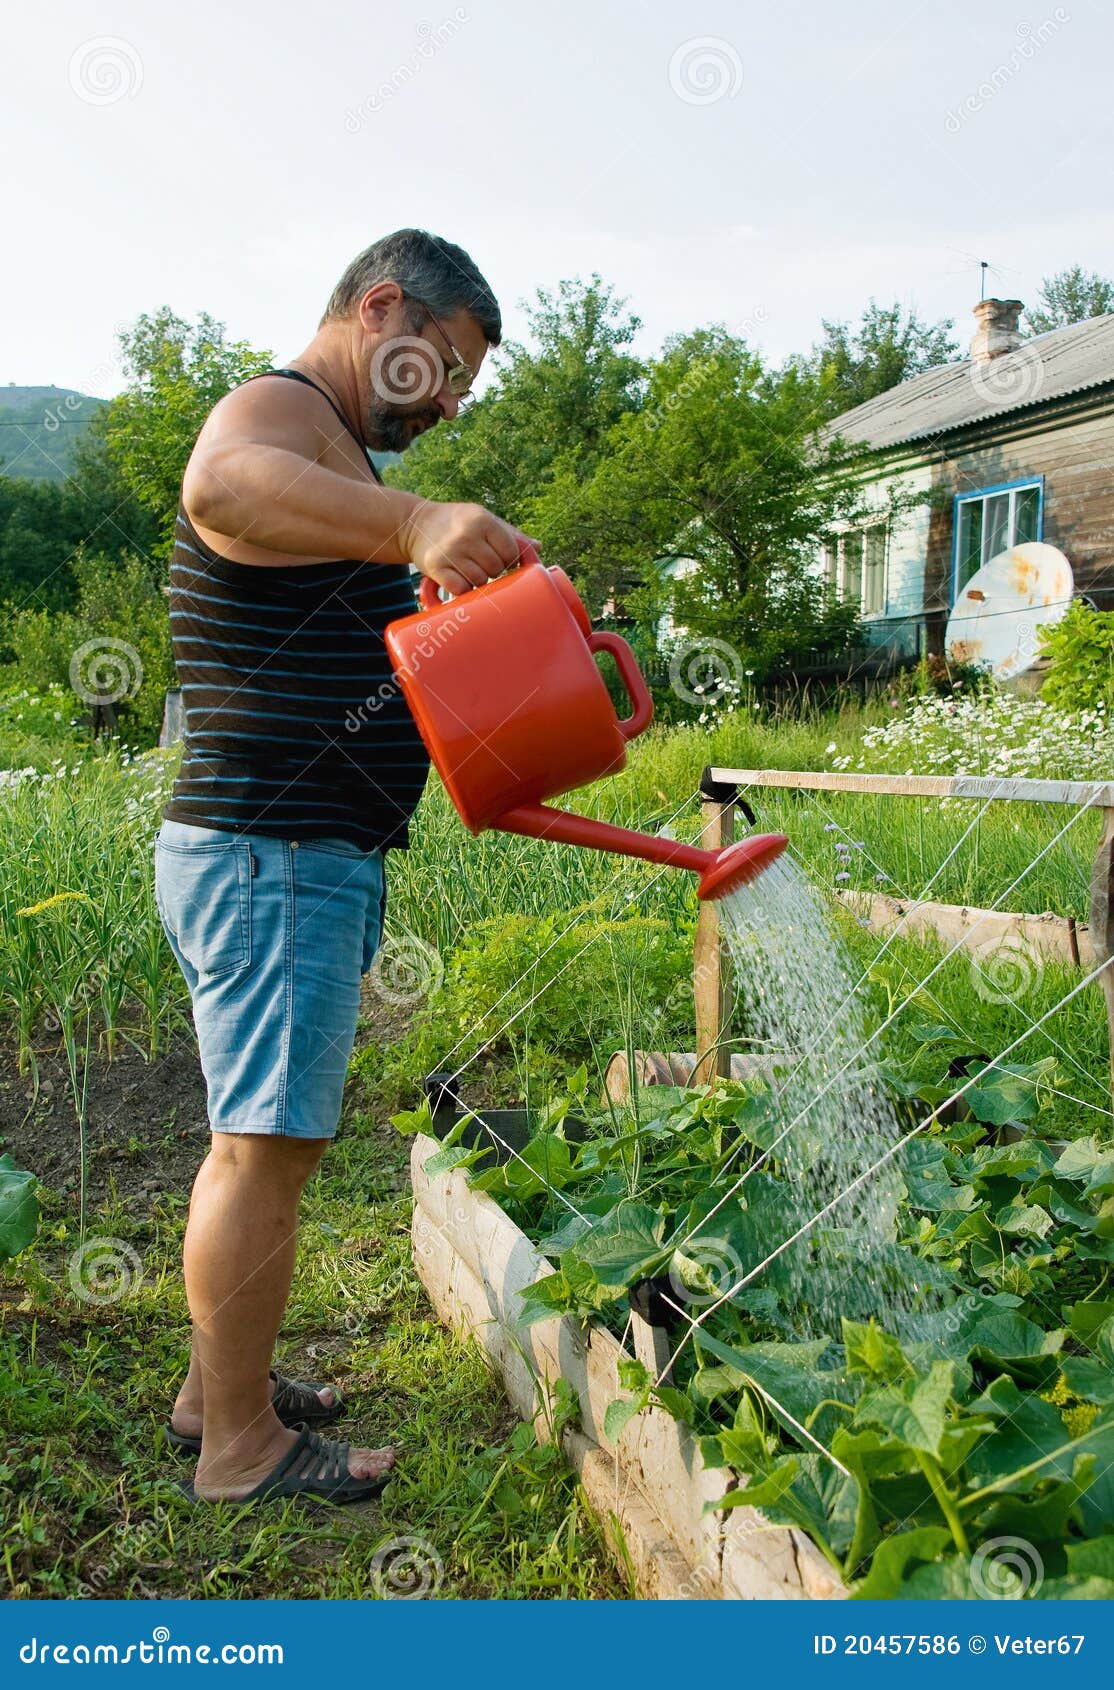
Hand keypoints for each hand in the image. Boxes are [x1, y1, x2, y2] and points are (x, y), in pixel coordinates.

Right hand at [402, 499, 535, 595]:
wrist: (416, 524)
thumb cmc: (457, 523)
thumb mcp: (484, 519)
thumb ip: (510, 534)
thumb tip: (538, 548)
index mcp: (483, 520)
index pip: (511, 552)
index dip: (508, 560)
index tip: (499, 558)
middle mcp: (466, 534)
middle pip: (496, 569)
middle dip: (492, 570)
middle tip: (479, 563)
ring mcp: (450, 551)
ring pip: (480, 581)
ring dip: (477, 581)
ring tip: (468, 569)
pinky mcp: (435, 567)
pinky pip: (460, 589)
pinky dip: (462, 589)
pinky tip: (458, 579)